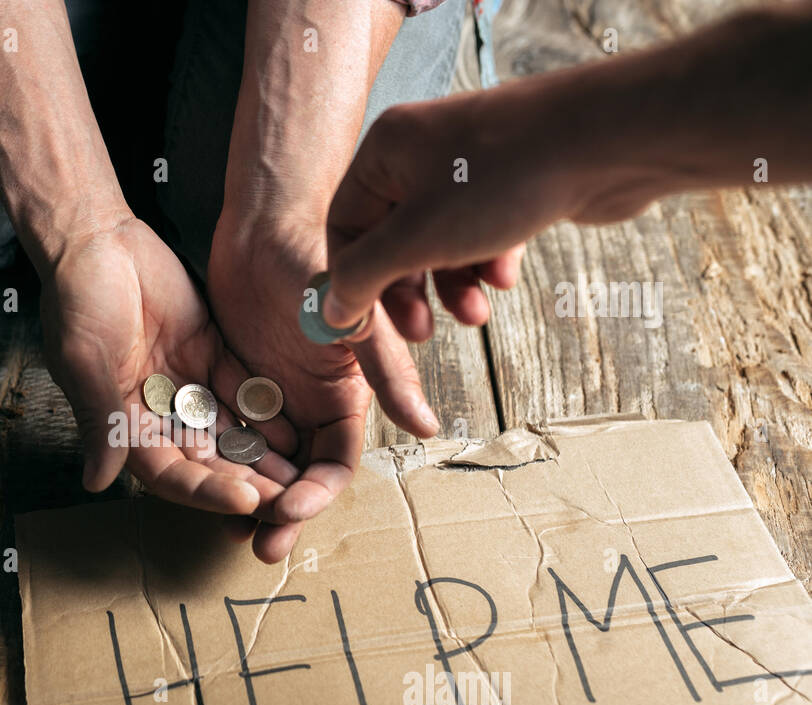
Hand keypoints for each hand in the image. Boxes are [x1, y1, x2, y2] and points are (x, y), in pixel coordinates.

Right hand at [42, 217, 299, 531]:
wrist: (94, 238)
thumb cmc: (77, 299)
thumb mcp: (86, 362)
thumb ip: (100, 420)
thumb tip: (97, 482)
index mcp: (122, 424)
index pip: (171, 474)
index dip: (207, 491)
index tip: (246, 500)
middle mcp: (156, 412)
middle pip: (206, 461)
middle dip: (245, 482)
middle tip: (287, 501)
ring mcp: (185, 384)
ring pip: (229, 430)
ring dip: (261, 454)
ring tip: (300, 475)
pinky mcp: (208, 352)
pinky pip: (241, 389)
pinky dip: (265, 410)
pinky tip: (296, 429)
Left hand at [208, 215, 433, 562]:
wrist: (264, 222)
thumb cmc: (318, 263)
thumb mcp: (357, 319)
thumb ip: (389, 373)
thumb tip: (428, 428)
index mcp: (342, 397)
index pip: (335, 463)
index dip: (317, 493)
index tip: (290, 510)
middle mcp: (307, 404)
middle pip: (296, 476)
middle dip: (280, 513)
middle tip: (258, 547)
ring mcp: (268, 397)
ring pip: (257, 462)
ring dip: (245, 496)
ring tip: (226, 530)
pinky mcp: (230, 383)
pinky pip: (222, 433)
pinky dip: (214, 460)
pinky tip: (196, 482)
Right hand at [324, 93, 558, 334]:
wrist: (607, 139)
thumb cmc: (505, 177)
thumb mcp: (417, 237)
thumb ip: (365, 276)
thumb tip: (331, 309)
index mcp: (385, 151)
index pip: (345, 226)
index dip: (351, 280)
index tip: (365, 326)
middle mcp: (421, 152)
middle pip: (392, 238)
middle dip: (408, 290)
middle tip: (422, 331)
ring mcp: (469, 165)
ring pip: (441, 241)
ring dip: (453, 285)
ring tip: (476, 314)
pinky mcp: (512, 179)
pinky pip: (483, 231)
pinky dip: (489, 260)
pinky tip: (505, 275)